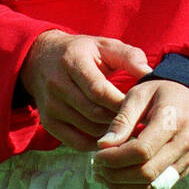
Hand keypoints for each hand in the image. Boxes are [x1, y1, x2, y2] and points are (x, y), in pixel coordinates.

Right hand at [21, 31, 151, 151]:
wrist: (39, 58)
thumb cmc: (81, 52)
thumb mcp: (103, 45)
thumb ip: (129, 56)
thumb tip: (149, 74)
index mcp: (73, 62)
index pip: (98, 90)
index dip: (121, 102)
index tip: (141, 106)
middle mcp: (57, 84)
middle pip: (94, 112)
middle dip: (119, 118)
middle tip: (139, 121)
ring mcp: (50, 106)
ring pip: (88, 128)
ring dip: (111, 131)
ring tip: (129, 128)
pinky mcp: (47, 122)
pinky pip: (76, 142)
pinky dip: (96, 143)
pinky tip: (110, 136)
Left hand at [91, 78, 188, 188]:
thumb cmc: (163, 93)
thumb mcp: (140, 94)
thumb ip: (122, 120)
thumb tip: (103, 145)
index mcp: (172, 120)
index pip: (142, 150)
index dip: (115, 158)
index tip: (97, 154)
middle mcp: (183, 144)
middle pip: (146, 173)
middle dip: (115, 175)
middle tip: (97, 166)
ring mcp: (185, 161)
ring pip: (152, 188)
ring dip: (123, 187)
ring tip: (104, 175)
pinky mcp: (182, 172)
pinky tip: (119, 179)